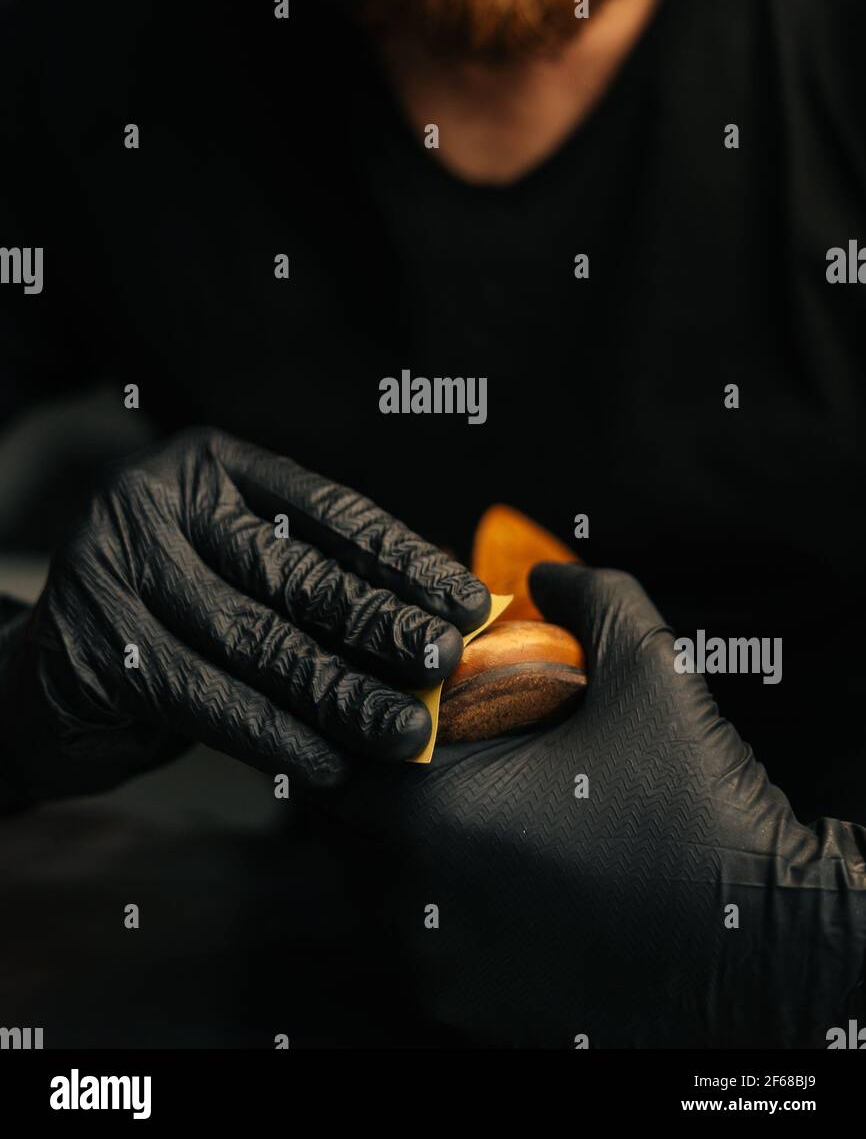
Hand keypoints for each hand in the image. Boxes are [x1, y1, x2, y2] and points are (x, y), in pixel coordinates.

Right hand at [0, 427, 489, 799]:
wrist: (37, 681)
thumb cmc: (168, 621)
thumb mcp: (239, 575)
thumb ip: (315, 583)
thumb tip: (436, 624)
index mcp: (211, 467)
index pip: (329, 511)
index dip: (406, 560)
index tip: (468, 603)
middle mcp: (158, 500)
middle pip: (297, 571)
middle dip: (382, 623)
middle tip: (446, 663)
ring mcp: (120, 567)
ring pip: (258, 639)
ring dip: (342, 691)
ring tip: (405, 728)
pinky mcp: (98, 642)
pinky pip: (210, 698)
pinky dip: (276, 735)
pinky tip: (330, 762)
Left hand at [324, 564, 865, 1046]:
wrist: (760, 944)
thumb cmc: (696, 805)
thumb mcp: (649, 670)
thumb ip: (588, 597)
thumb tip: (543, 573)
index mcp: (433, 814)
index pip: (342, 747)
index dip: (369, 715)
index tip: (416, 706)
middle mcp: (410, 903)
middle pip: (342, 822)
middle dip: (379, 779)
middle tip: (435, 754)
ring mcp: (430, 970)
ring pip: (365, 889)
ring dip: (393, 846)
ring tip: (463, 815)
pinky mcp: (458, 1013)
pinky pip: (408, 949)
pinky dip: (428, 910)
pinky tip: (489, 881)